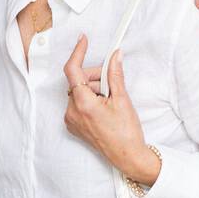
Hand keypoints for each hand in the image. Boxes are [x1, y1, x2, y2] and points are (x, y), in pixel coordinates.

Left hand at [62, 35, 159, 185]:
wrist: (127, 157)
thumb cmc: (126, 132)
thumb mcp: (122, 99)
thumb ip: (115, 75)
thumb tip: (115, 56)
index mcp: (83, 104)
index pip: (73, 70)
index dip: (78, 52)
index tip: (84, 40)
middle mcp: (72, 112)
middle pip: (79, 80)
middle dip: (96, 76)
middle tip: (113, 83)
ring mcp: (71, 120)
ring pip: (79, 91)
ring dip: (95, 89)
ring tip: (112, 101)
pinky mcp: (74, 125)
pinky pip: (78, 103)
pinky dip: (91, 99)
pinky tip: (105, 108)